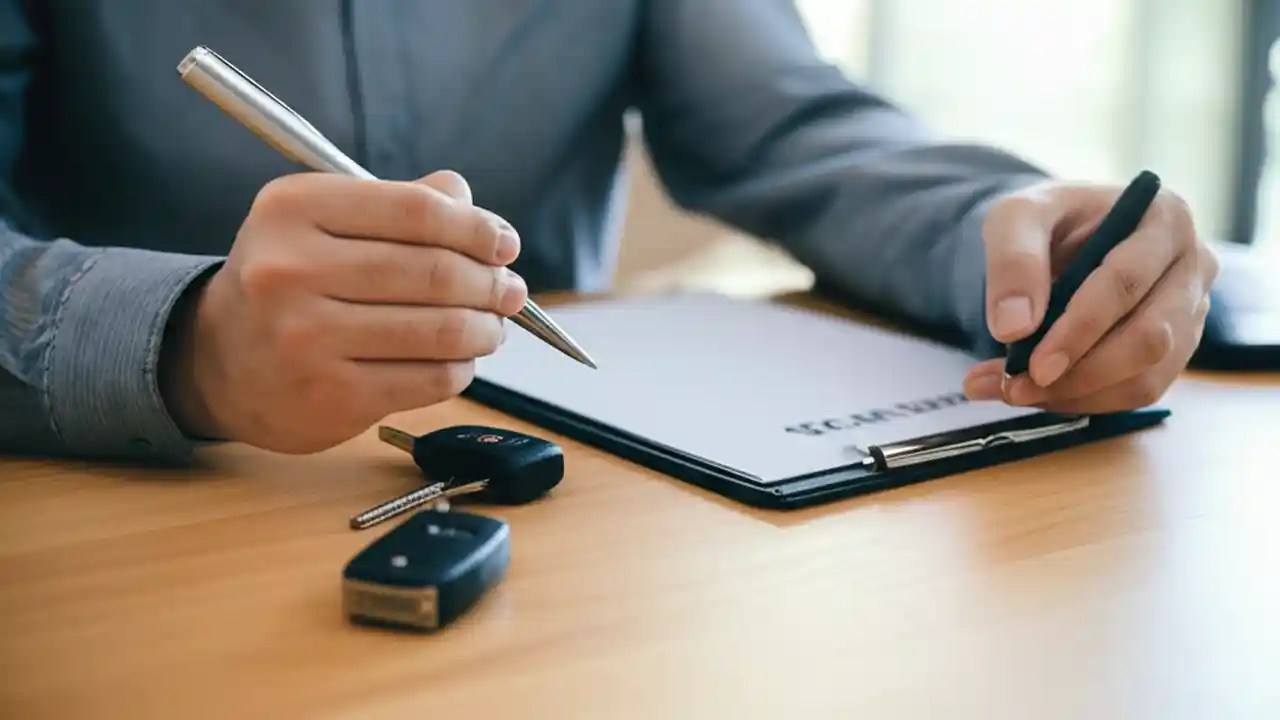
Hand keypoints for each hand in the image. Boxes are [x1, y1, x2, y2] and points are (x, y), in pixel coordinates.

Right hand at [160, 170, 527, 452]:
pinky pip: (427, 380)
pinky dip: (459, 369)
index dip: (476, 228)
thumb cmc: (287, 282)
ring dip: (485, 329)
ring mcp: (306, 338)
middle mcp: (291, 270)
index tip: (504, 244)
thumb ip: (398, 204)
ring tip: (493, 327)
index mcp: (293, 209)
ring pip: (439, 330)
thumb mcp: (320, 222)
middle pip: (434, 272)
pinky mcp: (329, 397)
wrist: (217, 362)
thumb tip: (473, 206)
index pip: (417, 210)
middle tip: (511, 291)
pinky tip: (459, 361)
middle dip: (490, 283)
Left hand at [963, 180, 1218, 412]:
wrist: (1058, 235)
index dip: (1080, 330)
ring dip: (1077, 396)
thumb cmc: (1045, 219)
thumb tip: (1013, 329)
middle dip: (1079, 374)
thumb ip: (1013, 261)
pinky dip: (1084, 401)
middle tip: (1014, 387)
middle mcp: (1192, 267)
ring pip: (1148, 377)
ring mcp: (1190, 313)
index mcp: (1163, 219)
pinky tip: (1038, 392)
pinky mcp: (1175, 350)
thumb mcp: (1015, 217)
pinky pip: (1138, 391)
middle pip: (1149, 339)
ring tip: (1012, 390)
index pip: (1126, 283)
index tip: (1034, 365)